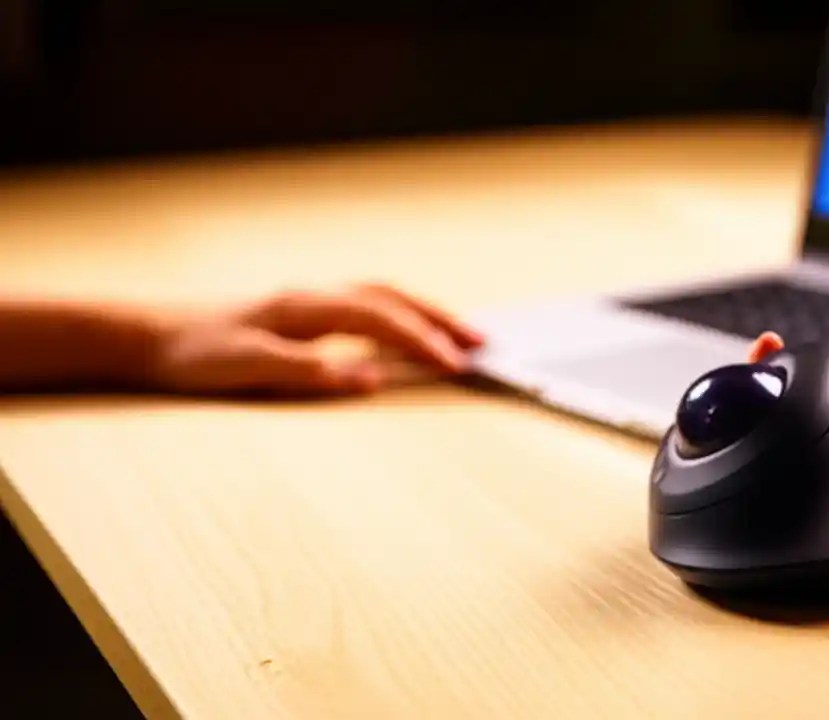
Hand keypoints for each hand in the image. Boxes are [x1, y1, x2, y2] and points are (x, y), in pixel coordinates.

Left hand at [151, 284, 483, 395]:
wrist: (151, 335)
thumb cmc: (195, 354)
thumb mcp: (248, 367)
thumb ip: (311, 371)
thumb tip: (371, 378)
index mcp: (307, 306)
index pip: (381, 319)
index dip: (422, 341)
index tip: (458, 364)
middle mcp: (315, 295)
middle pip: (393, 298)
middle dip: (440, 319)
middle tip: (482, 343)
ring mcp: (311, 300)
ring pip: (383, 297)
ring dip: (425, 313)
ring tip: (460, 335)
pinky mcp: (305, 313)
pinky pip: (368, 306)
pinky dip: (400, 315)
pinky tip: (408, 332)